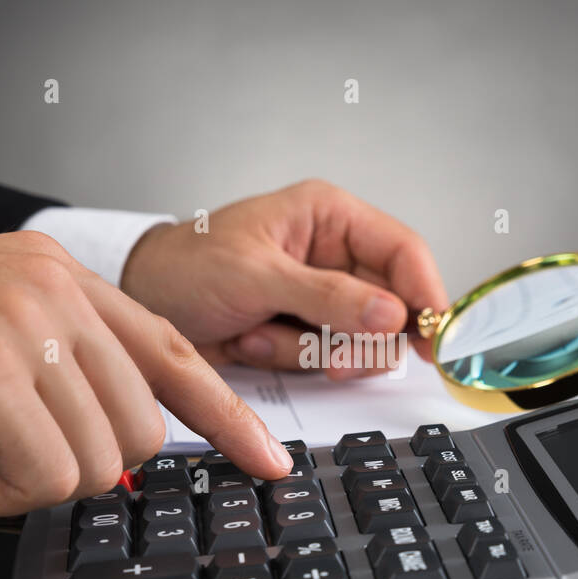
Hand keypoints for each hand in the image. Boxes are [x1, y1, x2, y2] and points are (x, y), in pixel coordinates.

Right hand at [0, 232, 293, 515]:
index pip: (174, 352)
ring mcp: (24, 324)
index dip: (226, 416)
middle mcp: (53, 287)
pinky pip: (40, 482)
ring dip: (17, 476)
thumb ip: (61, 368)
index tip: (266, 461)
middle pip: (140, 428)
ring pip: (94, 461)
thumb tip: (119, 446)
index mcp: (59, 275)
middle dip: (73, 460)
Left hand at [120, 180, 448, 378]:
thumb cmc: (185, 266)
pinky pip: (326, 361)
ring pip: (361, 341)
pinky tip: (250, 339)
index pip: (403, 251)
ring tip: (260, 331)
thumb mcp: (254, 275)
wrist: (142, 303)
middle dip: (356, 337)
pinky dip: (289, 360)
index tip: (436, 335)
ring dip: (310, 350)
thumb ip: (325, 296)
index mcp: (329, 217)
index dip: (427, 293)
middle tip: (327, 355)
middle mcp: (334, 256)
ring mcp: (321, 299)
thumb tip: (391, 314)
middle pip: (391, 307)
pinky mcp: (304, 334)